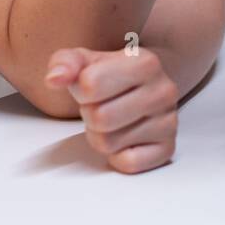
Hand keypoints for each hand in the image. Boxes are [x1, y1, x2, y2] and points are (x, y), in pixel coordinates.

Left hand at [45, 45, 178, 173]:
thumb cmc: (109, 75)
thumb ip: (65, 63)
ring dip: (101, 136)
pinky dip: (118, 156)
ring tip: (113, 120)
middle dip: (90, 115)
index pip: (90, 85)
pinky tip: (125, 138)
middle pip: (99, 118)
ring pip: (109, 143)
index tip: (93, 86)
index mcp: (145, 62)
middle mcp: (164, 90)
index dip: (81, 90)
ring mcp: (169, 122)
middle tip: (102, 106)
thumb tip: (55, 78)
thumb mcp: (85, 61)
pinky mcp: (167, 149)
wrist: (144, 87)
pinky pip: (128, 163)